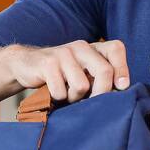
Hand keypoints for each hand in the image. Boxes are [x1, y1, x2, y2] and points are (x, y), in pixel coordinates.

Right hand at [4, 40, 130, 102]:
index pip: (116, 49)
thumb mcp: (83, 70)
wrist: (26, 65)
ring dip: (75, 98)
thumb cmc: (60, 73)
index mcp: (93, 48)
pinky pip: (61, 91)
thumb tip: (122, 93)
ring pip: (82, 85)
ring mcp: (63, 53)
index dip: (123, 68)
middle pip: (104, 71)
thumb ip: (101, 77)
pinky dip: (58, 97)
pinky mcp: (47, 63)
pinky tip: (53, 91)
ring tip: (67, 94)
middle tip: (92, 103)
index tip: (122, 87)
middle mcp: (80, 47)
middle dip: (101, 93)